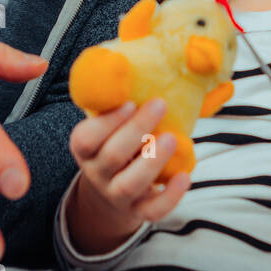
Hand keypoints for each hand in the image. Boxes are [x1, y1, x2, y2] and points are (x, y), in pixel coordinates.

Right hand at [66, 98, 189, 255]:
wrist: (110, 193)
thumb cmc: (115, 145)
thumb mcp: (108, 126)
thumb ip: (118, 101)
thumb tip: (136, 59)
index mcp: (85, 148)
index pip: (85, 138)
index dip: (107, 122)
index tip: (131, 102)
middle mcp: (97, 173)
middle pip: (112, 156)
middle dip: (137, 129)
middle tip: (160, 104)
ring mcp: (116, 195)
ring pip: (129, 184)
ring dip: (152, 161)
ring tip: (171, 138)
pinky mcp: (138, 211)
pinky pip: (152, 211)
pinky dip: (169, 196)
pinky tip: (185, 176)